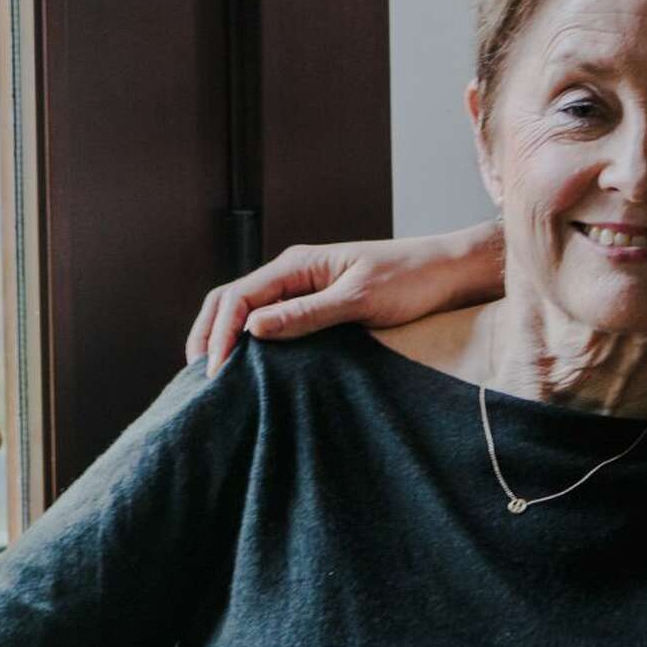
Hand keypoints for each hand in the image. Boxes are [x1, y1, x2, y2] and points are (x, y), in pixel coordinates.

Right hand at [184, 227, 499, 375]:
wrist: (446, 273)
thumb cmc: (410, 280)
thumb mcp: (358, 299)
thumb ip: (307, 314)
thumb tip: (253, 329)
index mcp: (297, 265)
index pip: (238, 297)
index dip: (219, 335)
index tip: (214, 372)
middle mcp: (293, 274)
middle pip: (230, 302)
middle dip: (208, 336)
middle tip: (200, 380)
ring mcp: (303, 290)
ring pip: (247, 313)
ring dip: (225, 340)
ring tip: (215, 380)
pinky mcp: (316, 307)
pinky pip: (272, 323)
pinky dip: (252, 344)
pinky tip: (251, 370)